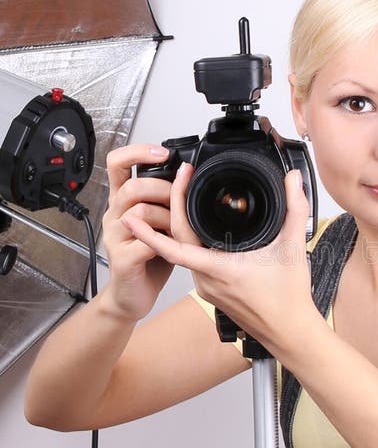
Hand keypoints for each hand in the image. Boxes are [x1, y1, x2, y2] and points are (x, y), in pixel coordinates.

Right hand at [101, 144, 174, 321]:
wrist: (133, 295)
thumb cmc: (150, 257)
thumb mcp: (162, 222)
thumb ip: (169, 201)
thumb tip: (192, 178)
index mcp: (123, 201)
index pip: (117, 163)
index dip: (137, 152)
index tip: (163, 153)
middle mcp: (114, 215)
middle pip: (132, 187)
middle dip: (163, 192)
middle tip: (178, 205)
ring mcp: (115, 237)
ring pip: (138, 212)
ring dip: (166, 219)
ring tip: (176, 230)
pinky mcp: (122, 259)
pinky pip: (143, 242)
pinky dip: (162, 242)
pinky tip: (170, 246)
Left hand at [120, 164, 317, 354]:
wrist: (290, 334)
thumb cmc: (289, 300)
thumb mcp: (293, 247)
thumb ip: (296, 208)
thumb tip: (294, 180)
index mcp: (219, 269)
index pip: (173, 246)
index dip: (151, 228)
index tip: (140, 208)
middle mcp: (206, 280)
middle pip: (175, 242)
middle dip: (169, 211)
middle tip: (174, 182)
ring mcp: (208, 288)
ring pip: (182, 253)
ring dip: (177, 229)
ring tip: (181, 201)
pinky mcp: (213, 293)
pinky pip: (192, 263)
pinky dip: (189, 244)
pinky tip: (196, 231)